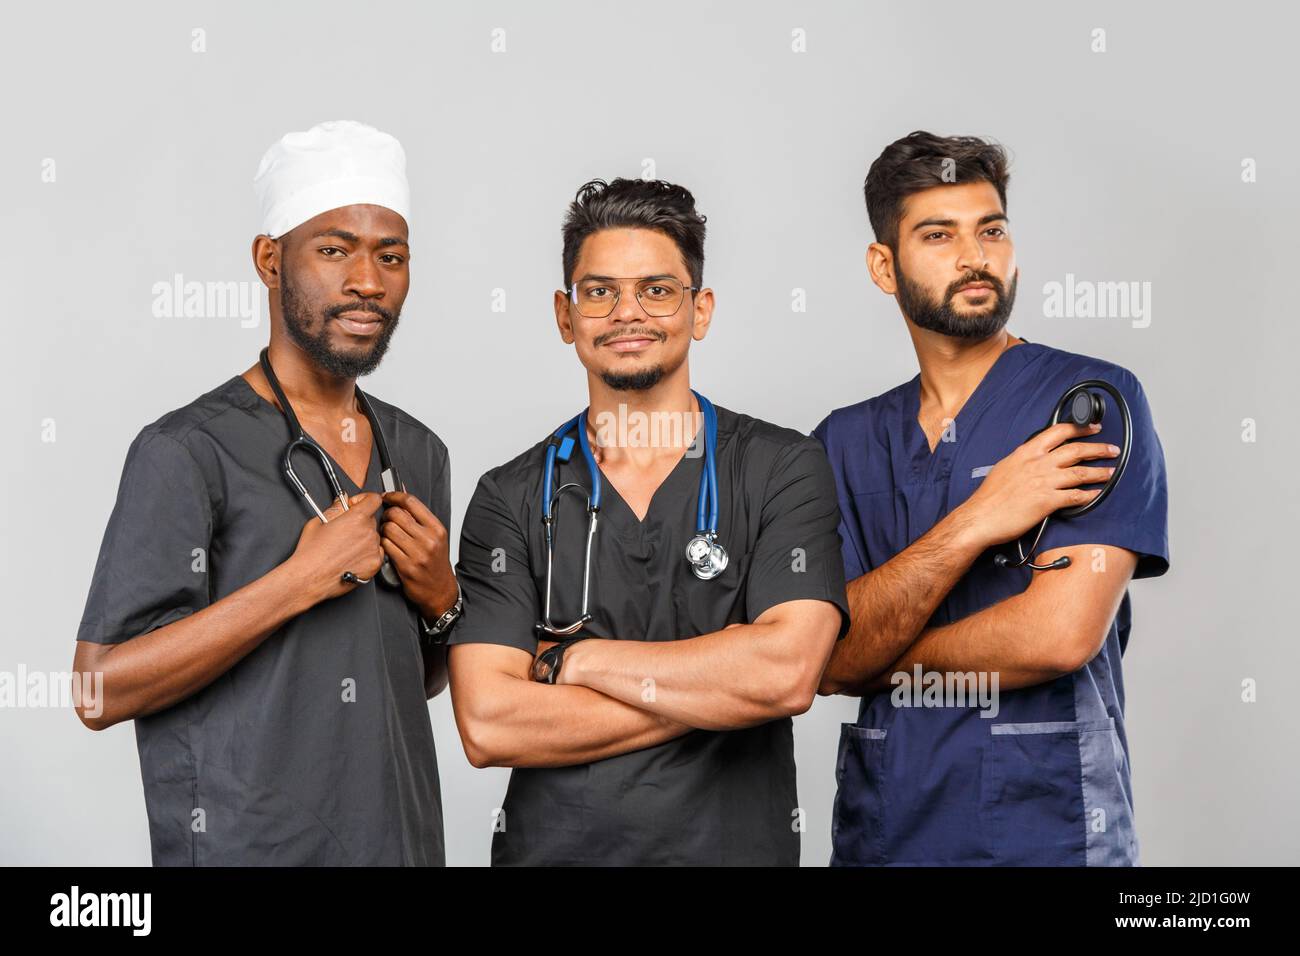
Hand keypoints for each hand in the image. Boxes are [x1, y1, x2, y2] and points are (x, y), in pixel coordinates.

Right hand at [288, 492, 384, 603]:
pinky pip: (377, 553)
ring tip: (345, 548)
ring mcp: (374, 549)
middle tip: (344, 530)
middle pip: (372, 520)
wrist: (310, 578)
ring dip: (364, 538)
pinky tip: (351, 557)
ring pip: (374, 537)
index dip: (364, 500)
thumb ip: (335, 508)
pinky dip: (368, 553)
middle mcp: (368, 533)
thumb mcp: (318, 522)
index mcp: (356, 518)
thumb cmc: (311, 553)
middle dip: (360, 521)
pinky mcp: (375, 564)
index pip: (373, 499)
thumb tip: (342, 501)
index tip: (357, 505)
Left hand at [379, 491, 457, 618]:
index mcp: (437, 529)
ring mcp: (418, 553)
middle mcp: (429, 539)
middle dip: (387, 514)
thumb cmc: (435, 562)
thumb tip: (401, 501)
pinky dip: (383, 544)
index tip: (387, 497)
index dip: (395, 496)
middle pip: (397, 514)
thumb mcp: (436, 538)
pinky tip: (387, 546)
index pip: (411, 502)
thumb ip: (420, 520)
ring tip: (387, 534)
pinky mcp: (406, 566)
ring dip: (383, 530)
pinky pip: (386, 546)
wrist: (439, 589)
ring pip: (389, 529)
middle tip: (387, 519)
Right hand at [961, 421, 1118, 547]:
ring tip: (1110, 472)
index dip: (1080, 428)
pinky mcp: (1047, 502)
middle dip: (1098, 448)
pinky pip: (1075, 497)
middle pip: (1075, 450)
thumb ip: (1023, 459)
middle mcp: (1037, 464)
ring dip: (1099, 472)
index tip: (1094, 428)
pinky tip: (1096, 494)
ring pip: (1080, 473)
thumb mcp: (1005, 467)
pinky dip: (1088, 495)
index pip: (1058, 432)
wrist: (981, 517)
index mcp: (1026, 453)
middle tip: (1112, 449)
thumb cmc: (989, 497)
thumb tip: (1033, 456)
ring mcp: (1043, 482)